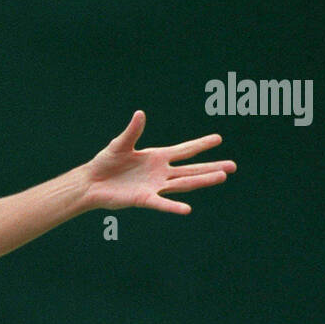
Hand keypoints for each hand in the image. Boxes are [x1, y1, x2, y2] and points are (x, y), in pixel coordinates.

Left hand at [84, 110, 235, 213]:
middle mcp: (160, 172)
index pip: (184, 150)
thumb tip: (140, 113)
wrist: (91, 183)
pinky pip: (161, 203)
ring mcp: (154, 186)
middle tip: (233, 166)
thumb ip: (132, 131)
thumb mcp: (120, 144)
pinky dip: (173, 206)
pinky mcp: (144, 198)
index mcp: (157, 157)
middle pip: (191, 169)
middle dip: (211, 167)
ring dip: (202, 181)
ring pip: (183, 183)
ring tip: (222, 177)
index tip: (218, 138)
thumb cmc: (105, 162)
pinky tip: (187, 210)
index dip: (200, 144)